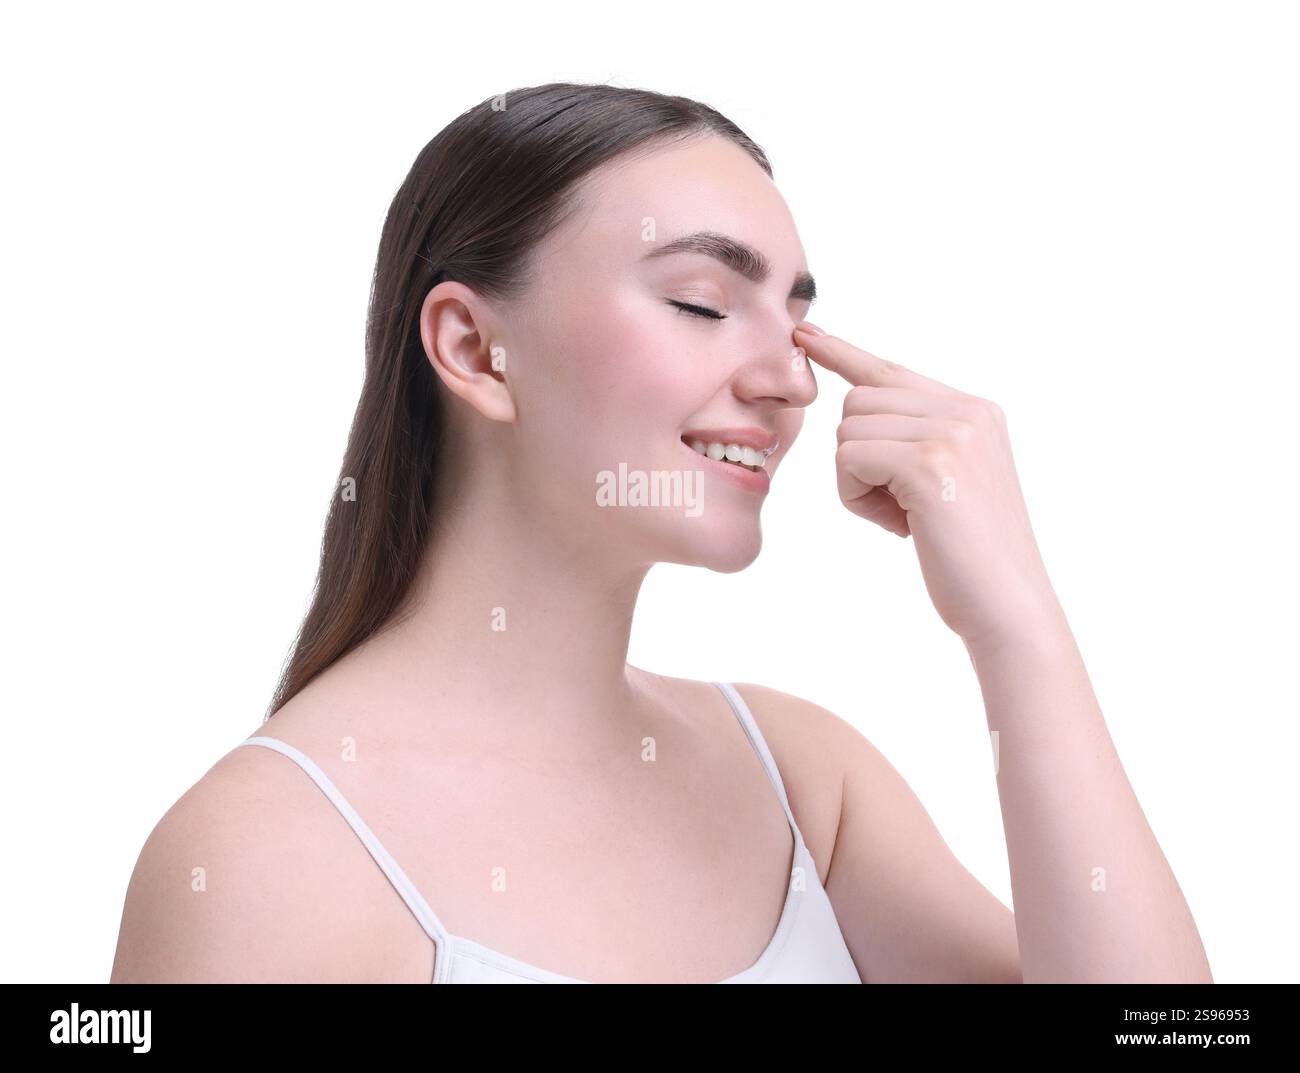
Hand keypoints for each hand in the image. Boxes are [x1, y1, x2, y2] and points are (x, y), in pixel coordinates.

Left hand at [793, 322, 1060, 646]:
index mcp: (975, 411)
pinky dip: (857, 498)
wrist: (1008, 606)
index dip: (843, 353)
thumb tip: (856, 408)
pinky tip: (899, 526)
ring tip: (906, 518)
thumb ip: (914, 440)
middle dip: (858, 459)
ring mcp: (952, 431)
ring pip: (848, 430)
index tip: (803, 332)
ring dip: (858, 482)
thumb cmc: (969, 560)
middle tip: (900, 508)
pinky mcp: (928, 460)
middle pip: (857, 403)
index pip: (892, 371)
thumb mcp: (947, 484)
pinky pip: (848, 459)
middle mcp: (967, 410)